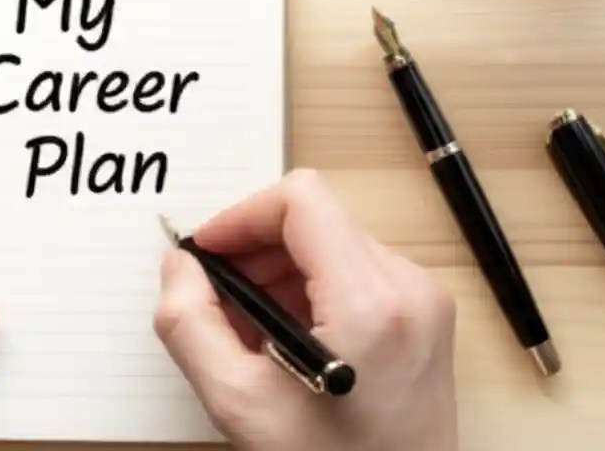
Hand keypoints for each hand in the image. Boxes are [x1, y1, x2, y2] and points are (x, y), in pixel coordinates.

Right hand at [154, 169, 457, 450]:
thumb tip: (180, 266)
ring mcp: (424, 302)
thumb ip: (191, 323)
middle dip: (255, 251)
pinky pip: (356, 274)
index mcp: (370, 302)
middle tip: (216, 300)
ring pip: (333, 244)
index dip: (241, 216)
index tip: (208, 253)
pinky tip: (283, 341)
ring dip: (278, 274)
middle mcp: (409, 289)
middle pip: (317, 219)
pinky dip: (309, 293)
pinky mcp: (424, 319)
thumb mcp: (238, 403)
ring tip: (247, 332)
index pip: (301, 200)